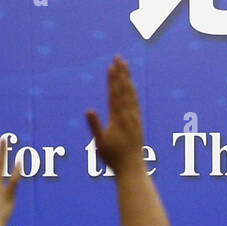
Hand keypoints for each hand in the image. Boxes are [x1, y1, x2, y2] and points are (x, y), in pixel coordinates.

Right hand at [85, 56, 143, 173]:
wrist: (132, 168)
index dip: (112, 79)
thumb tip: (88, 110)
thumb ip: (95, 125)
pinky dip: (133, 91)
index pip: (114, 94)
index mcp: (118, 118)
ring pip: (131, 94)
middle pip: (124, 89)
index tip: (111, 66)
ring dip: (127, 79)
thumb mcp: (100, 143)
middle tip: (119, 58)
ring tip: (125, 66)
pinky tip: (132, 86)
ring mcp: (134, 118)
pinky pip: (136, 102)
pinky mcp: (138, 122)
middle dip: (121, 73)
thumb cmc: (113, 158)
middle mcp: (128, 115)